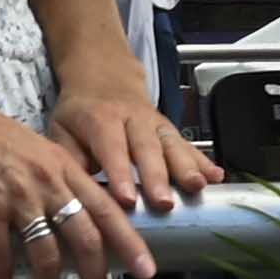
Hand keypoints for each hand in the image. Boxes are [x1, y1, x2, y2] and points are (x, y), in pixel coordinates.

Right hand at [0, 81, 142, 278]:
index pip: (108, 210)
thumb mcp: (33, 150)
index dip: (130, 244)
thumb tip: (70, 219)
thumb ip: (54, 180)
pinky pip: (1, 257)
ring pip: (47, 255)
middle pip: (85, 239)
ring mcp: (17, 195)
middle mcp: (48, 181)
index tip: (146, 272)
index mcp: (64, 166)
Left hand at [50, 82, 217, 219]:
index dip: (120, 173)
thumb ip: (70, 160)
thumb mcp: (62, 130)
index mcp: (101, 119)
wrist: (103, 75)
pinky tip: (217, 176)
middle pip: (146, 148)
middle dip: (157, 176)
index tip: (127, 200)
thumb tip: (74, 194)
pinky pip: (188, 143)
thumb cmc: (80, 113)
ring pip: (171, 143)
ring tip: (198, 187)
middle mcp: (132, 119)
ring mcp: (154, 123)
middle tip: (164, 203)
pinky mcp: (169, 128)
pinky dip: (203, 160)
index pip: (111, 148)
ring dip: (186, 166)